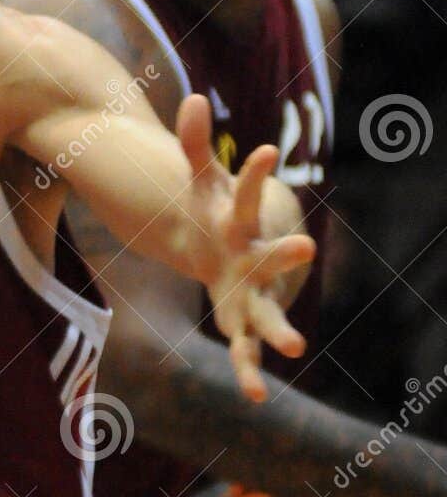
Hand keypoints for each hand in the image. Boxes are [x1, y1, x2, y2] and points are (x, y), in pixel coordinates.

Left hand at [175, 93, 315, 401]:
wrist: (226, 248)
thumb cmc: (211, 211)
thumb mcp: (196, 178)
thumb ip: (192, 142)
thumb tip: (191, 100)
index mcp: (239, 222)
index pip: (244, 194)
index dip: (252, 173)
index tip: (262, 151)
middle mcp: (254, 258)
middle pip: (270, 255)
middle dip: (285, 255)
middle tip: (306, 250)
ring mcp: (251, 292)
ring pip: (264, 313)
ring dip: (277, 330)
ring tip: (296, 346)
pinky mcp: (239, 320)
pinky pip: (242, 348)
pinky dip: (247, 371)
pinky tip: (256, 396)